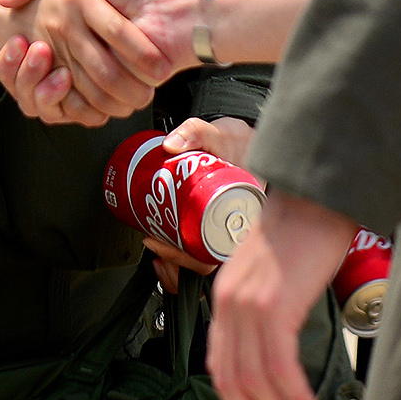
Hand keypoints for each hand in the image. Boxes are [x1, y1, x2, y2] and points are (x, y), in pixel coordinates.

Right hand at [0, 0, 167, 125]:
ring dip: (33, 83)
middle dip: (18, 68)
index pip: (24, 45)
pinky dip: (60, 100)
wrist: (169, 5)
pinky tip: (56, 78)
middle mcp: (76, 46)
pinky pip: (72, 106)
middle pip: (31, 71)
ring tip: (38, 58)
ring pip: (46, 91)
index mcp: (68, 19)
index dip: (7, 55)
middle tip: (19, 49)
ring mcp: (91, 71)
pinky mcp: (106, 92)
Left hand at [143, 118, 253, 287]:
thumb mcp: (220, 133)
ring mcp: (227, 232)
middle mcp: (237, 231)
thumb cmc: (240, 143)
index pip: (218, 254)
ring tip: (156, 251)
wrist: (247, 141)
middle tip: (153, 245)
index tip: (162, 245)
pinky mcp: (217, 229)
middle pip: (207, 265)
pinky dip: (184, 262)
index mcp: (245, 218)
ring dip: (178, 267)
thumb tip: (171, 145)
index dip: (188, 258)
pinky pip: (203, 256)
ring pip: (204, 264)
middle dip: (177, 265)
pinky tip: (167, 252)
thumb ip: (195, 132)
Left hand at [206, 189, 357, 399]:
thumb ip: (270, 308)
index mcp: (225, 295)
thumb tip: (283, 350)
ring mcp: (247, 303)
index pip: (220, 362)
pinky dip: (293, 396)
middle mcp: (227, 301)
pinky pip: (278, 365)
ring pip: (254, 378)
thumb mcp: (276, 274)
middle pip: (230, 378)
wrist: (319, 191)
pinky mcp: (272, 304)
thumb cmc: (308, 230)